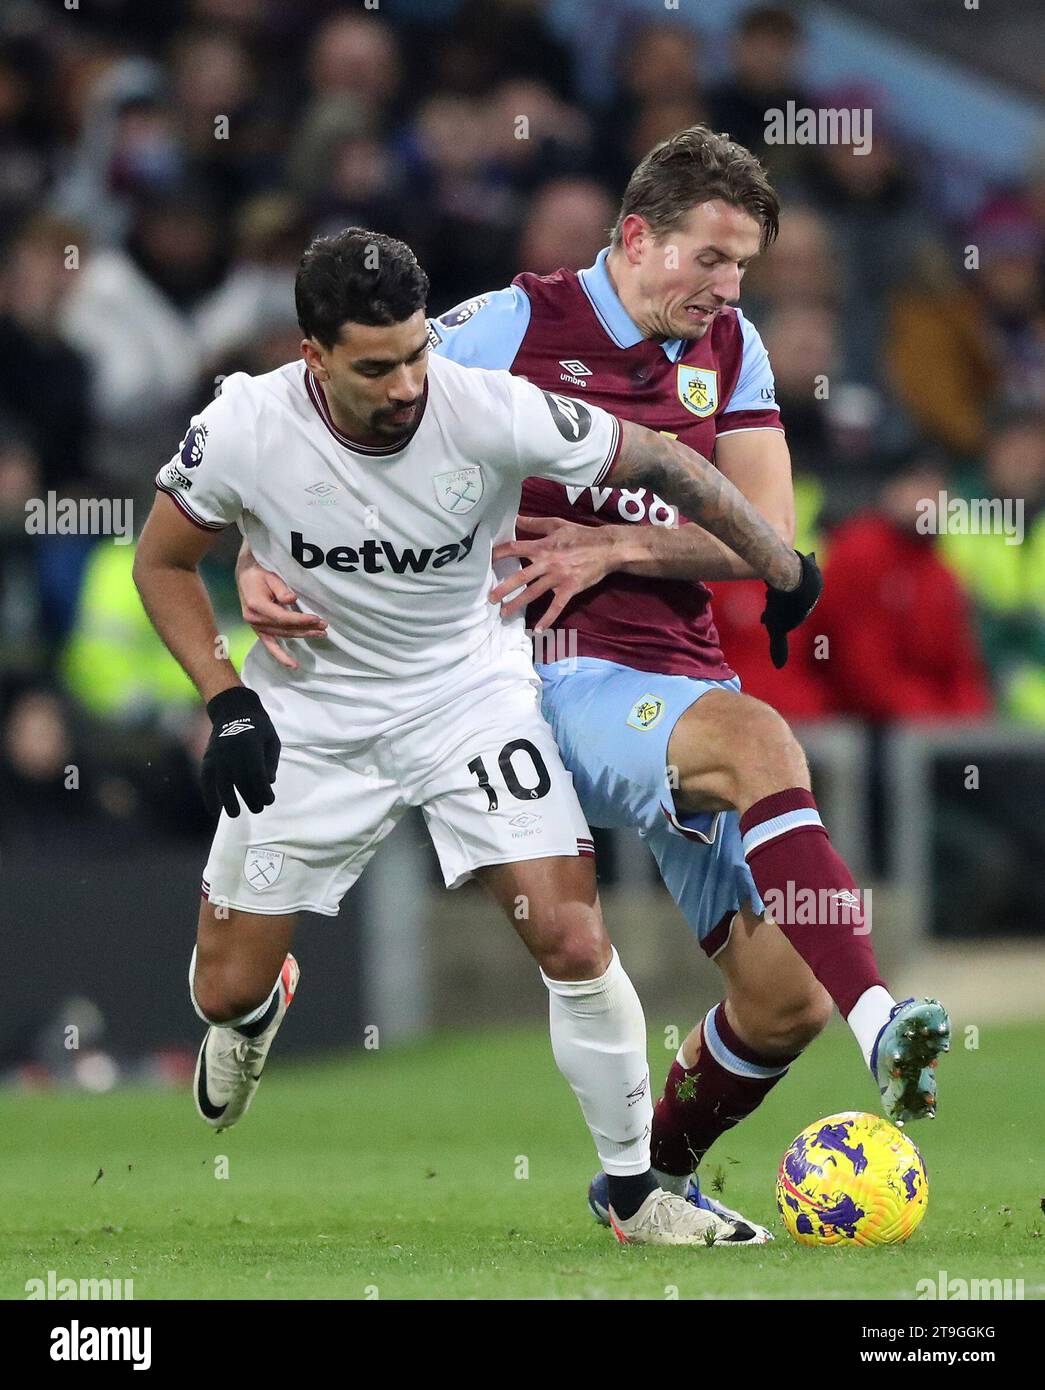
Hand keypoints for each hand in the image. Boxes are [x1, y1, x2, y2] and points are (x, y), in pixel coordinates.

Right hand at [202, 686, 280, 817]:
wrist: (233, 710)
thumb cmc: (258, 727)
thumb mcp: (272, 740)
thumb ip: (271, 761)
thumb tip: (269, 783)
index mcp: (251, 746)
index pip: (257, 775)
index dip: (263, 791)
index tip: (269, 800)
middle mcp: (232, 752)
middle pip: (241, 782)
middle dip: (250, 798)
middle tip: (258, 809)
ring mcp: (218, 756)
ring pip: (222, 784)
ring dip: (229, 801)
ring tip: (235, 814)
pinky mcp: (208, 758)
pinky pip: (207, 780)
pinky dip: (209, 795)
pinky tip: (214, 810)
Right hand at [237, 555, 326, 669]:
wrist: (245, 576)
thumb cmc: (259, 574)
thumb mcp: (270, 577)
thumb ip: (281, 589)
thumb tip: (292, 600)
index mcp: (256, 605)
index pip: (282, 617)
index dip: (300, 620)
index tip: (316, 619)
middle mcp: (254, 619)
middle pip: (285, 628)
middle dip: (306, 628)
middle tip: (324, 627)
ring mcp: (255, 627)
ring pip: (283, 635)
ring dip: (302, 635)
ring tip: (320, 634)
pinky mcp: (259, 630)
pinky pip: (270, 645)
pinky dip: (280, 656)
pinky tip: (293, 665)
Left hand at [490, 516, 617, 629]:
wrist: (606, 547)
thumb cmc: (581, 535)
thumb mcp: (557, 524)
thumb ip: (534, 523)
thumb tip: (515, 517)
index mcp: (542, 546)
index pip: (514, 549)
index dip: (498, 553)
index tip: (485, 560)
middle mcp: (547, 563)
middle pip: (520, 577)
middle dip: (503, 588)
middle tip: (489, 598)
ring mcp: (558, 577)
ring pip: (534, 593)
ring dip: (518, 604)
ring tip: (504, 613)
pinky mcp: (570, 588)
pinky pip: (557, 606)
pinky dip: (548, 618)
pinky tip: (538, 630)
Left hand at [761, 551, 823, 668]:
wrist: (788, 574)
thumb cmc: (783, 603)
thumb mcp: (778, 628)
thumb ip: (779, 646)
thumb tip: (779, 666)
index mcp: (809, 604)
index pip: (790, 615)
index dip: (775, 618)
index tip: (763, 619)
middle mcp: (813, 589)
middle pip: (792, 598)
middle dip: (778, 602)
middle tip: (765, 600)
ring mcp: (810, 573)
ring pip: (793, 582)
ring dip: (780, 587)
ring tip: (767, 588)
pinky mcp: (802, 560)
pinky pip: (791, 566)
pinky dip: (780, 571)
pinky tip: (768, 569)